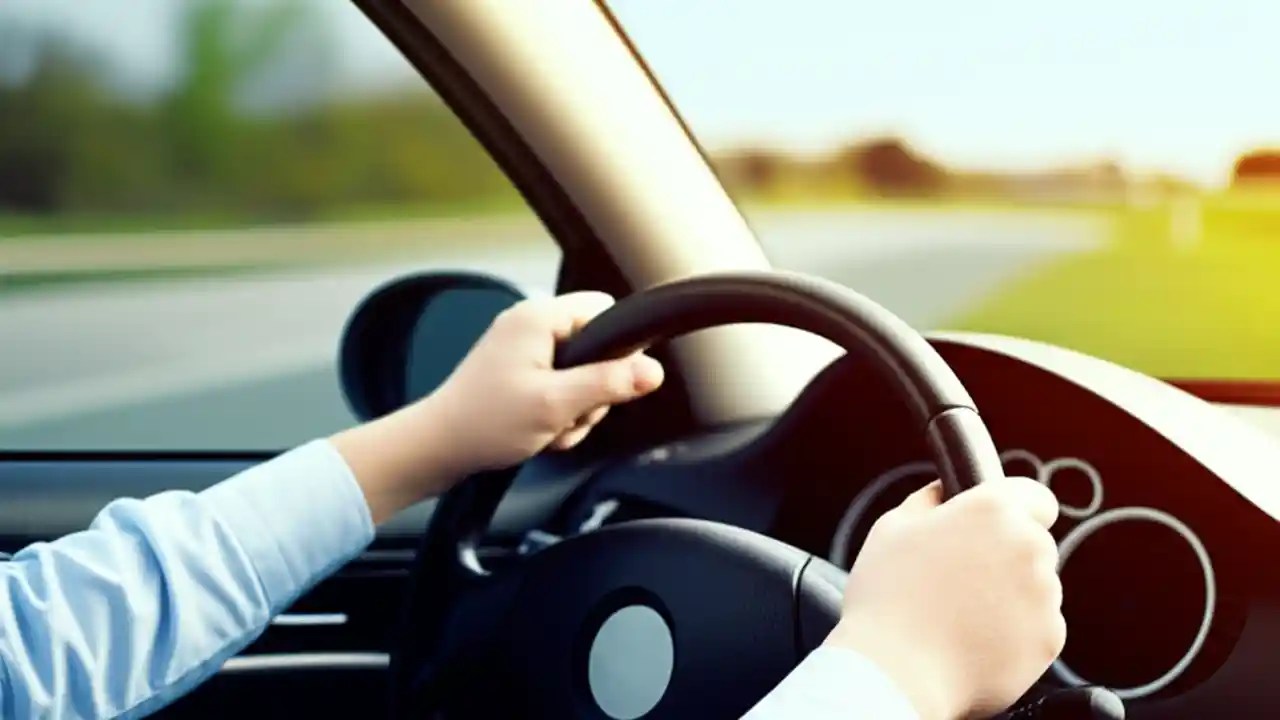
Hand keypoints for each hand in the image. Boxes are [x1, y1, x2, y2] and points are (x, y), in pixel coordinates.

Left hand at [331, 292, 663, 522]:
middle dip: (592, 391)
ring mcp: (523, 349)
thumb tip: (654, 371)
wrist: (437, 448)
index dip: (616, 348)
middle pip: (597, 348)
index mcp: (538, 317)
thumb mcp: (556, 405)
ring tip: (548, 428)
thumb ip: (609, 384)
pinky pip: (560, 388)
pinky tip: (540, 432)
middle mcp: (530, 325)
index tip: (605, 383)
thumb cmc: (486, 423)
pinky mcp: (518, 373)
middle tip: (566, 415)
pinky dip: (557, 413)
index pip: (604, 310)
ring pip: (582, 375)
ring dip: (575, 409)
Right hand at [825, 477, 1064, 719]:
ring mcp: (1044, 596)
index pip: (1035, 496)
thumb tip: (945, 491)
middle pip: (1033, 543)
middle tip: (960, 578)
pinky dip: (1014, 632)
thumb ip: (930, 499)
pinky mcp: (1049, 639)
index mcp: (992, 510)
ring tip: (960, 614)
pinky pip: (1037, 627)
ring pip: (1035, 587)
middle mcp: (1028, 546)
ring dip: (1009, 595)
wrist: (895, 674)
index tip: (996, 527)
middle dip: (1005, 556)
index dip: (1016, 509)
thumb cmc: (886, 600)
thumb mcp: (892, 528)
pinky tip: (973, 638)